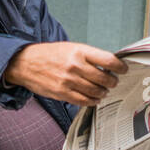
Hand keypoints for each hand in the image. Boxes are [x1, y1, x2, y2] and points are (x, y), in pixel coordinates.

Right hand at [3, 42, 128, 107]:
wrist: (25, 63)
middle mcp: (75, 66)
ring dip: (103, 92)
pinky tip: (95, 98)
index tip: (123, 69)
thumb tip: (109, 65)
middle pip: (105, 79)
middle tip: (113, 82)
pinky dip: (93, 101)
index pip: (108, 60)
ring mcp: (68, 81)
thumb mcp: (70, 48)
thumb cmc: (49, 54)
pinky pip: (84, 101)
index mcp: (79, 51)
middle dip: (113, 82)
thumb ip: (89, 56)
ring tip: (104, 90)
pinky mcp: (62, 93)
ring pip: (96, 91)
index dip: (120, 67)